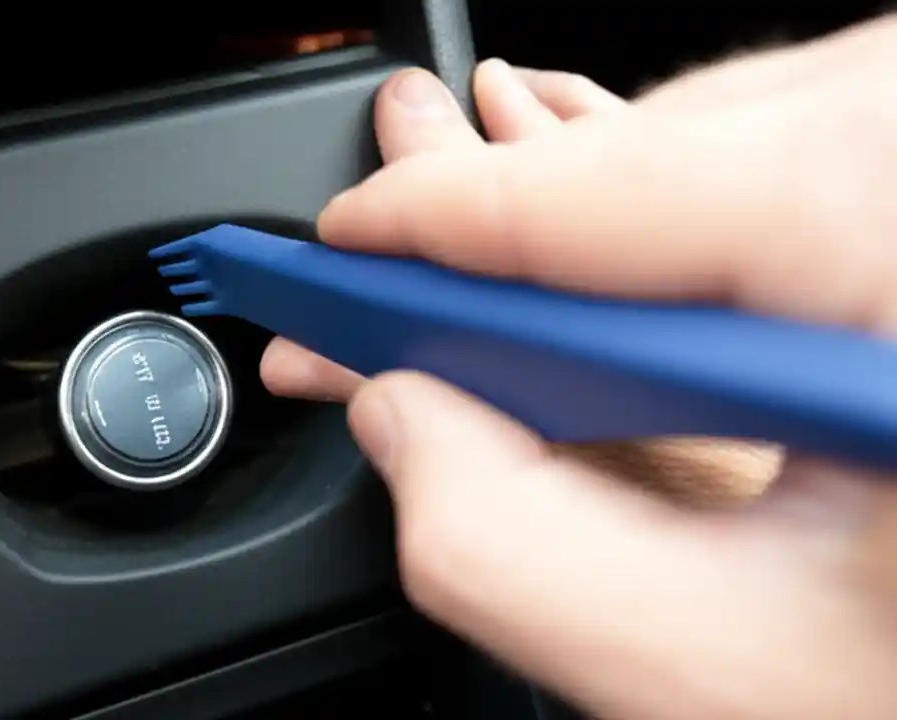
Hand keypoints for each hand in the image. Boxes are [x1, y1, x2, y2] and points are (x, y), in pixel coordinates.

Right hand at [263, 14, 896, 719]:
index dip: (437, 220)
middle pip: (683, 141)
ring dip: (626, 226)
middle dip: (526, 230)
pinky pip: (833, 152)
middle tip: (420, 300)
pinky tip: (689, 299)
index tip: (344, 247)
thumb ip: (508, 549)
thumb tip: (407, 417)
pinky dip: (729, 218)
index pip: (615, 191)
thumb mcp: (729, 677)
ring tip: (551, 318)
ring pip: (755, 130)